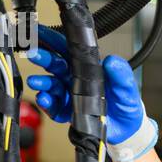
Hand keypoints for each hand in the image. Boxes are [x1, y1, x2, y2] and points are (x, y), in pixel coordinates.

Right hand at [26, 26, 147, 145]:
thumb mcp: (127, 87)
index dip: (54, 39)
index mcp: (88, 68)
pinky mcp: (68, 112)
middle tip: (34, 54)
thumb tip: (112, 61)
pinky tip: (45, 98)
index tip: (40, 32)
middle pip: (55, 65)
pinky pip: (53, 107)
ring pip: (51, 85)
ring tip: (36, 81)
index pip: (68, 49)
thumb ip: (122, 74)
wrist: (128, 129)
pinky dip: (47, 103)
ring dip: (43, 82)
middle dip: (43, 58)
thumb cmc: (126, 103)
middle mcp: (76, 79)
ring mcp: (70, 95)